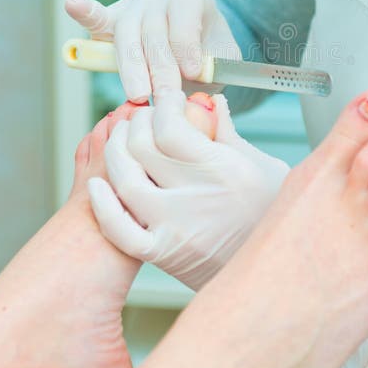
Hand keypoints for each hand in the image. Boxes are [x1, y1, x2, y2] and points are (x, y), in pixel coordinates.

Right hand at [65, 0, 241, 102]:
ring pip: (127, 34)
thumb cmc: (208, 54)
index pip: (183, 12)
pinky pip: (98, 17)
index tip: (193, 72)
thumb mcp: (222, 60)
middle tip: (165, 97)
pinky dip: (85, 13)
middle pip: (153, 29)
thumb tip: (198, 80)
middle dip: (159, 67)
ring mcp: (134, 5)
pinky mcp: (112, 21)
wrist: (197, 46)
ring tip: (138, 94)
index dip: (186, 43)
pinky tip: (73, 4)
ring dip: (132, 67)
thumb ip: (215, 68)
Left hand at [89, 92, 289, 289]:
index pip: (171, 126)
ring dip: (116, 150)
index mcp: (223, 170)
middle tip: (146, 116)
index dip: (163, 105)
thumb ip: (230, 133)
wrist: (270, 268)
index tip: (167, 98)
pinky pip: (118, 229)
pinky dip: (103, 206)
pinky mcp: (161, 253)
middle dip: (139, 121)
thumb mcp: (265, 167)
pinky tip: (97, 185)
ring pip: (124, 179)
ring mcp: (174, 227)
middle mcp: (194, 198)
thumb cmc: (270, 214)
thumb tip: (212, 102)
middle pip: (143, 146)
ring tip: (124, 138)